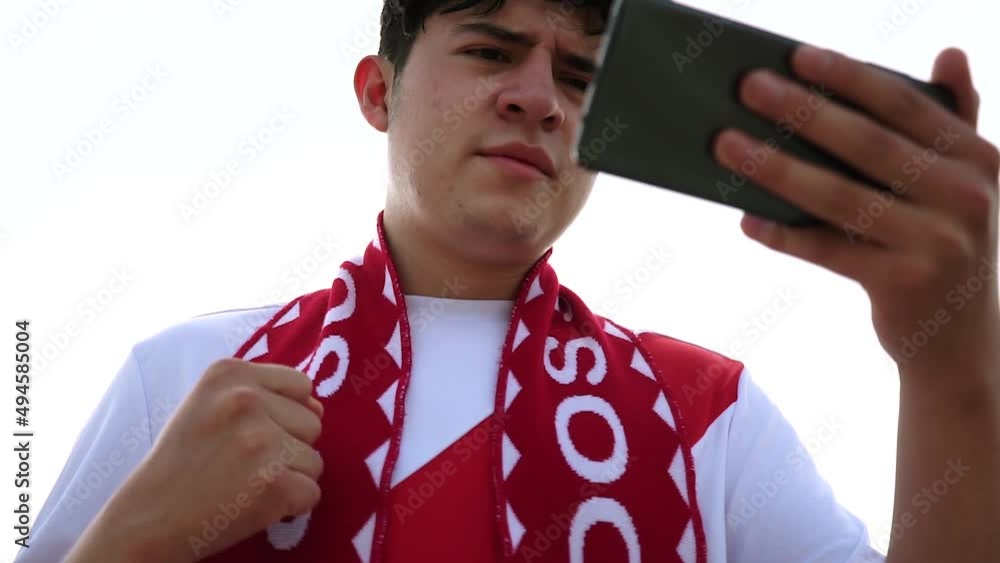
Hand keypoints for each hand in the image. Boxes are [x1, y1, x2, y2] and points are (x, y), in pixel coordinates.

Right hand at [67, 359, 324, 562]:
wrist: (147, 518)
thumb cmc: (184, 461)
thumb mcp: (209, 406)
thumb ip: (263, 395)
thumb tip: (319, 407)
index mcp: (229, 372)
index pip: (301, 384)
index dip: (285, 414)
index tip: (251, 434)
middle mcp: (245, 399)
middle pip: (312, 422)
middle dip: (288, 447)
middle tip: (243, 465)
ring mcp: (261, 442)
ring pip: (315, 459)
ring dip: (290, 477)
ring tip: (245, 484)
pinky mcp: (274, 484)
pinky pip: (312, 492)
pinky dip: (290, 506)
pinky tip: (253, 504)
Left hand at [714, 46, 999, 369]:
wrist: (962, 341)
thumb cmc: (943, 244)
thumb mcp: (962, 184)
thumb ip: (955, 121)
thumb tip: (950, 53)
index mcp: (978, 160)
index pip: (905, 106)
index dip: (850, 78)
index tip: (797, 57)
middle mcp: (966, 197)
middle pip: (867, 145)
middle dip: (802, 111)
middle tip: (748, 87)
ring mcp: (938, 244)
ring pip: (840, 197)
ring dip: (777, 168)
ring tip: (728, 146)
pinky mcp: (904, 284)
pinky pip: (828, 251)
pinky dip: (784, 234)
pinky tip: (747, 219)